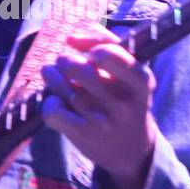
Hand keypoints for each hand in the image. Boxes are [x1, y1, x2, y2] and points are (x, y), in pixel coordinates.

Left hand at [40, 23, 157, 188]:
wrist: (133, 150)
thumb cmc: (126, 99)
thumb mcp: (131, 72)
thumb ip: (107, 43)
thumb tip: (72, 38)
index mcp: (141, 80)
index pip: (109, 54)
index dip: (93, 47)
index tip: (90, 53)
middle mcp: (124, 101)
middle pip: (78, 69)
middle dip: (66, 61)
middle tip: (65, 63)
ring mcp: (104, 121)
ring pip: (62, 88)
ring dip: (52, 77)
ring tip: (53, 74)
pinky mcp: (85, 135)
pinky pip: (53, 111)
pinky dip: (49, 103)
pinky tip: (56, 102)